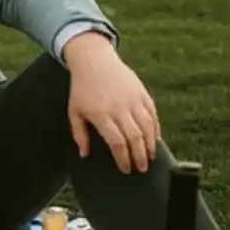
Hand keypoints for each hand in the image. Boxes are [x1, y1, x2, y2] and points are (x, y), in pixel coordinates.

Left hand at [63, 32, 160, 173]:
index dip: (123, 158)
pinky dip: (156, 129)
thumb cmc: (82, 89)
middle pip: (135, 138)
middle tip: (141, 169)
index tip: (125, 169)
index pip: (117, 142)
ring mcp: (133, 100)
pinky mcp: (142, 93)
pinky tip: (155, 139)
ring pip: (147, 127)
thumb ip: (79, 134)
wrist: (94, 61)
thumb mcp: (74, 111)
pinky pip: (153, 114)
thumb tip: (84, 154)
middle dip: (139, 156)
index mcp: (101, 114)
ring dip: (151, 145)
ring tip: (151, 157)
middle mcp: (120, 108)